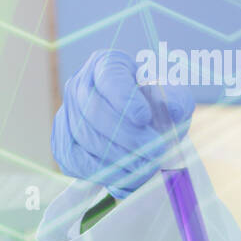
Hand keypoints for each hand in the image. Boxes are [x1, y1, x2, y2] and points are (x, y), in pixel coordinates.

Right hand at [51, 49, 195, 197]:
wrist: (148, 130)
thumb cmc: (160, 107)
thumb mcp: (176, 98)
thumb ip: (177, 99)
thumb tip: (172, 108)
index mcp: (108, 64)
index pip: (109, 77)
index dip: (124, 98)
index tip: (145, 118)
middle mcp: (81, 85)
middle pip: (93, 110)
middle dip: (127, 135)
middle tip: (156, 150)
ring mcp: (68, 113)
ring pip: (84, 137)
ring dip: (118, 157)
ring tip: (148, 166)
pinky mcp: (64, 142)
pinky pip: (74, 160)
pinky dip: (102, 172)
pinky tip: (128, 176)